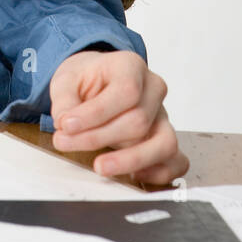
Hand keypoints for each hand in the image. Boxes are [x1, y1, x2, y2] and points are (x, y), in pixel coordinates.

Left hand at [49, 49, 188, 183]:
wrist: (98, 82)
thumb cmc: (87, 80)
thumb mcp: (67, 79)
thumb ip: (64, 99)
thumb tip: (65, 124)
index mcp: (131, 66)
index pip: (126, 92)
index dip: (96, 113)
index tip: (66, 125)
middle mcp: (153, 90)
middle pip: (138, 121)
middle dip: (98, 137)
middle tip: (65, 143)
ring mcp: (163, 116)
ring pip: (164, 144)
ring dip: (130, 160)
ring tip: (100, 167)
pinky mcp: (164, 139)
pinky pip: (177, 161)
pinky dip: (158, 173)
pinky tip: (131, 176)